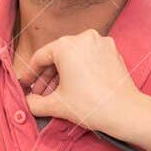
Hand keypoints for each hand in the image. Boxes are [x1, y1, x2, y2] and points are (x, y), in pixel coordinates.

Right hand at [19, 29, 148, 138]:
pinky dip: (81, 70)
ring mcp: (101, 43)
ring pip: (74, 57)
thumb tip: (26, 102)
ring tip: (57, 94)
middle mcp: (84, 38)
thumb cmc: (90, 105)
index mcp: (66, 45)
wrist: (125, 112)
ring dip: (63, 75)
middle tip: (40, 94)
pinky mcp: (113, 51)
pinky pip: (90, 58)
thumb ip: (34, 102)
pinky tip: (76, 87)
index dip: (29, 75)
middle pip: (57, 56)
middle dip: (47, 77)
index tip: (25, 86)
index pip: (40, 58)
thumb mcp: (56, 105)